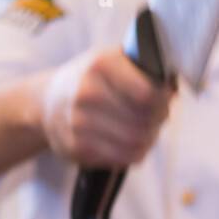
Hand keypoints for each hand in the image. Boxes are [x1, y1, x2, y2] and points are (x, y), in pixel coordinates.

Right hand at [40, 47, 173, 168]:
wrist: (47, 102)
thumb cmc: (91, 80)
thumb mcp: (113, 60)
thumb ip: (143, 69)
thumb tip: (171, 89)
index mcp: (101, 65)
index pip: (148, 95)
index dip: (162, 101)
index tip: (163, 101)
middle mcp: (87, 92)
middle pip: (144, 123)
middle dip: (156, 123)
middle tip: (156, 119)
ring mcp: (79, 122)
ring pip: (136, 144)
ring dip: (148, 140)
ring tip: (145, 131)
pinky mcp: (77, 148)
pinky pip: (123, 158)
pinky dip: (133, 153)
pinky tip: (130, 143)